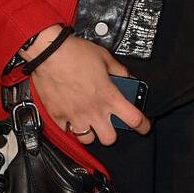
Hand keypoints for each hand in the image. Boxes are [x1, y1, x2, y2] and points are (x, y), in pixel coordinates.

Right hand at [23, 25, 150, 144]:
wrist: (49, 53)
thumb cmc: (75, 53)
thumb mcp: (105, 57)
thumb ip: (118, 70)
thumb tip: (126, 76)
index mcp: (109, 96)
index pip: (133, 119)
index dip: (143, 126)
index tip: (144, 127)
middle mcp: (93, 110)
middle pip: (109, 139)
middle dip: (111, 133)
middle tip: (109, 124)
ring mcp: (75, 116)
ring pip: (87, 140)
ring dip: (90, 132)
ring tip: (89, 121)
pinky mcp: (58, 116)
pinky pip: (67, 131)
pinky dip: (70, 126)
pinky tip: (71, 117)